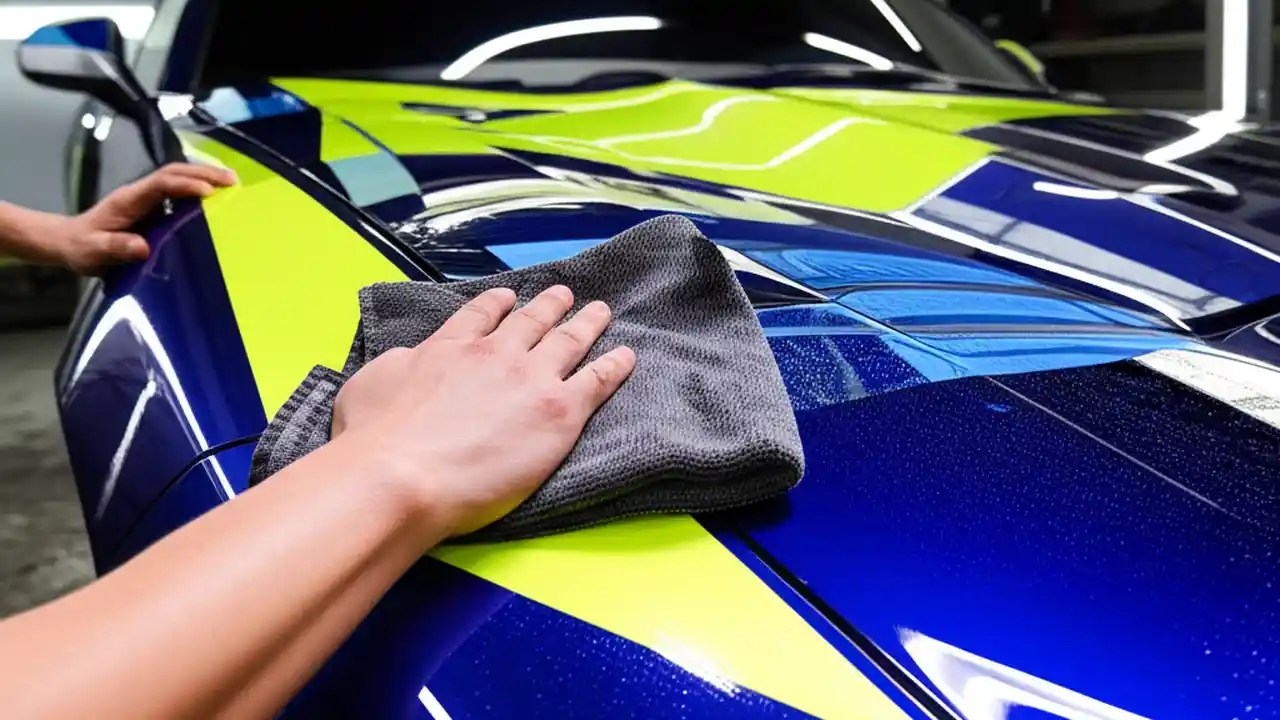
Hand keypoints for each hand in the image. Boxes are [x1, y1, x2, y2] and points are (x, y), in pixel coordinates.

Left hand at [58, 163, 235, 274]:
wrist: (71, 242)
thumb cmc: (83, 248)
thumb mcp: (93, 251)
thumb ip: (115, 247)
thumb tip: (143, 247)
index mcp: (128, 200)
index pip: (160, 184)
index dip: (184, 185)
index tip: (209, 193)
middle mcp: (140, 193)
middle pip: (173, 172)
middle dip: (203, 173)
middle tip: (233, 181)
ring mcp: (147, 198)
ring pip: (178, 177)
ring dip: (205, 176)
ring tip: (233, 182)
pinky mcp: (154, 206)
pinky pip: (179, 191)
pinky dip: (200, 187)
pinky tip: (218, 195)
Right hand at [331, 286, 636, 536]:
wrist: (403, 476)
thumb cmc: (375, 440)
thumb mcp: (370, 385)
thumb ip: (398, 367)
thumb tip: (409, 363)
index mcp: (450, 346)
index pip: (479, 315)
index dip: (498, 304)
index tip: (509, 298)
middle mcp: (495, 354)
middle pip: (532, 320)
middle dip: (550, 305)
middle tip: (563, 294)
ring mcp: (531, 379)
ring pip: (569, 340)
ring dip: (587, 323)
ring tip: (600, 312)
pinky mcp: (560, 411)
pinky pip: (597, 379)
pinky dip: (615, 365)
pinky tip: (627, 356)